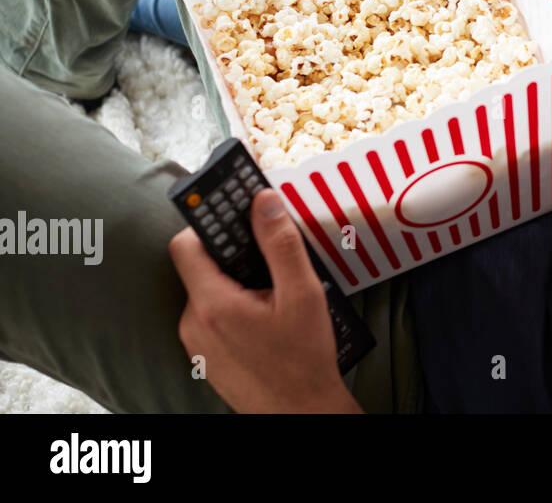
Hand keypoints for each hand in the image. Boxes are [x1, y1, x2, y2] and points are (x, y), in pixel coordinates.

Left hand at [169, 189, 362, 413]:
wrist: (298, 413)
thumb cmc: (302, 359)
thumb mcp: (302, 294)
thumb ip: (281, 244)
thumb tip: (263, 200)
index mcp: (212, 303)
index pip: (186, 244)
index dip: (210, 223)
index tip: (237, 214)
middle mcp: (193, 322)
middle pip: (200, 266)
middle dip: (233, 255)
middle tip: (271, 259)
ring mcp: (195, 342)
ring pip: (207, 291)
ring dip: (236, 282)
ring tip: (275, 294)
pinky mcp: (204, 356)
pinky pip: (211, 315)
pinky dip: (234, 306)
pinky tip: (267, 318)